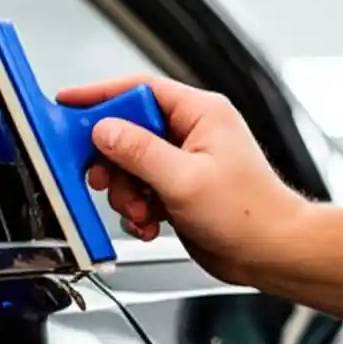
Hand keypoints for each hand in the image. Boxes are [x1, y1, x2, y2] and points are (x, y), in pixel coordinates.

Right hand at [57, 76, 309, 285]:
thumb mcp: (184, 179)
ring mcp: (184, 162)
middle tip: (102, 177)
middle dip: (113, 161)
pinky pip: (141, 190)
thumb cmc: (250, 213)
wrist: (272, 253)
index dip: (101, 96)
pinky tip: (149, 223)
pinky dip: (137, 209)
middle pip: (129, 131)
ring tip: (141, 210)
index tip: (70, 104)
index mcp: (200, 114)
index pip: (140, 90)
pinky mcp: (178, 190)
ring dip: (127, 193)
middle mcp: (192, 133)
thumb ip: (139, 151)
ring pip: (131, 165)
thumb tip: (104, 130)